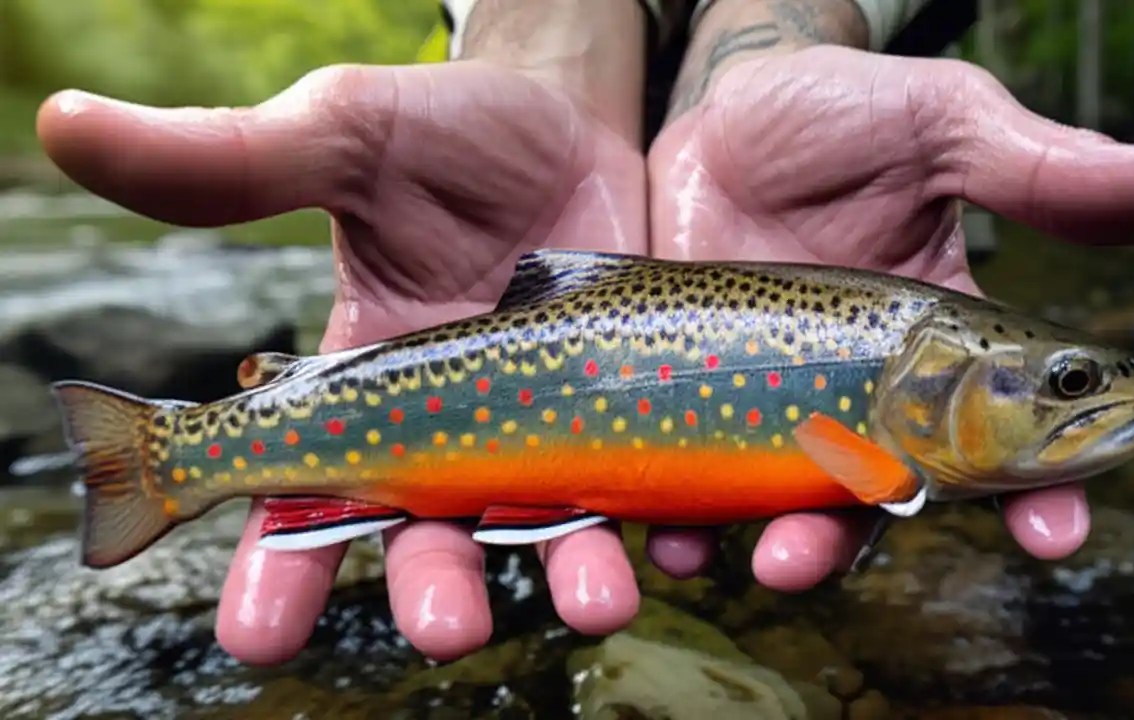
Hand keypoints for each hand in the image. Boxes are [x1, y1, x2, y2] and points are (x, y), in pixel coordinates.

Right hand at [36, 51, 658, 661]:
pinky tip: (672, 547)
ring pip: (544, 528)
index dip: (273, 565)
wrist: (575, 114)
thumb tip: (64, 126)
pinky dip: (658, 528)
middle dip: (435, 590)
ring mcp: (544, 424)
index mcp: (361, 382)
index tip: (255, 635)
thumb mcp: (345, 135)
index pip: (300, 492)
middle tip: (449, 628)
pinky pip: (642, 487)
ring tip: (597, 601)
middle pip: (430, 535)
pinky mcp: (630, 409)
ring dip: (566, 574)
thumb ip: (234, 161)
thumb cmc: (448, 127)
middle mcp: (449, 423)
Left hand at [647, 39, 1133, 586]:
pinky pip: (701, 474)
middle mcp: (865, 387)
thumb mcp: (942, 124)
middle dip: (861, 536)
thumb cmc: (838, 109)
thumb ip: (1041, 169)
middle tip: (824, 555)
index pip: (1005, 433)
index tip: (1053, 534)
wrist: (713, 108)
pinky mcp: (700, 393)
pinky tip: (674, 534)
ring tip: (763, 560)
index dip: (1038, 491)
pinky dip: (687, 517)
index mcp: (943, 341)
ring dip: (785, 544)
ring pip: (794, 499)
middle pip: (884, 491)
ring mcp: (780, 396)